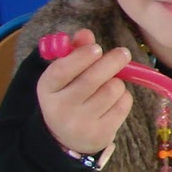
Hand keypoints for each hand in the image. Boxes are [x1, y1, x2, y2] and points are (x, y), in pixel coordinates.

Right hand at [37, 28, 133, 157]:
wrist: (68, 137)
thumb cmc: (69, 96)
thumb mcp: (65, 75)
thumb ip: (75, 51)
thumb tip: (86, 34)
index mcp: (47, 89)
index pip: (61, 71)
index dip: (80, 57)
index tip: (97, 48)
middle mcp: (61, 109)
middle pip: (92, 79)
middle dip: (112, 62)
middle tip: (123, 53)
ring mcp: (81, 124)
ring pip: (112, 89)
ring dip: (117, 82)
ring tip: (110, 84)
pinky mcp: (101, 134)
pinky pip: (123, 104)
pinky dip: (124, 96)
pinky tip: (114, 100)